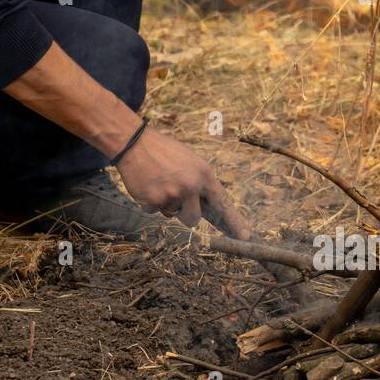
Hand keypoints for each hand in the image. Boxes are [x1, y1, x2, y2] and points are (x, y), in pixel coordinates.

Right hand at [115, 128, 250, 237]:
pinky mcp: (153, 201)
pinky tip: (147, 184)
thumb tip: (208, 205)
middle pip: (193, 219)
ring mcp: (172, 195)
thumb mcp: (191, 161)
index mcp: (204, 174)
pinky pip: (154, 211)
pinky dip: (149, 201)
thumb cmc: (164, 151)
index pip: (222, 202)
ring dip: (166, 204)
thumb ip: (200, 181)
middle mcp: (191, 186)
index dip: (234, 221)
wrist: (134, 142)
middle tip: (176, 198)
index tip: (245, 236)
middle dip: (185, 215)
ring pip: (172, 214)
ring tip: (159, 182)